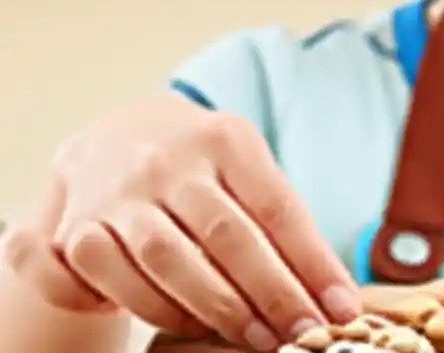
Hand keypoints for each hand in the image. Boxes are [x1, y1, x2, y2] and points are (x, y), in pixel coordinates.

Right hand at [1, 94, 360, 349]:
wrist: (114, 136)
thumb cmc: (204, 167)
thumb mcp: (247, 170)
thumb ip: (284, 223)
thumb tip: (333, 292)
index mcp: (226, 141)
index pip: (278, 208)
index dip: (313, 264)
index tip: (341, 308)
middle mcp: (169, 163)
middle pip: (226, 236)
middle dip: (272, 294)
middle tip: (303, 333)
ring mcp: (119, 195)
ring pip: (167, 261)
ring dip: (215, 309)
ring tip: (256, 338)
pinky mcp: (77, 229)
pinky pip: (108, 280)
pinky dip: (149, 309)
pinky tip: (186, 327)